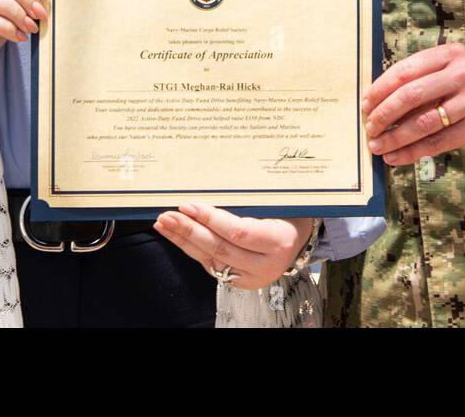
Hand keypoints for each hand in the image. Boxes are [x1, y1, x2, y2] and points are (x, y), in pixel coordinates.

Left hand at [153, 204, 313, 290]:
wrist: (300, 238)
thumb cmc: (287, 212)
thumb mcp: (277, 202)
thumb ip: (248, 200)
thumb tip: (208, 183)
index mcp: (278, 242)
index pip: (238, 232)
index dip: (210, 219)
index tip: (188, 205)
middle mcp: (265, 265)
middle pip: (220, 248)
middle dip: (190, 231)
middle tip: (168, 215)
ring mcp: (251, 277)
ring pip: (211, 259)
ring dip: (184, 241)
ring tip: (164, 224)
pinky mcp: (239, 281)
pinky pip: (210, 264)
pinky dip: (191, 249)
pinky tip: (176, 235)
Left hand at [361, 42, 464, 164]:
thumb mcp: (455, 68)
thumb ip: (424, 77)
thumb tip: (380, 99)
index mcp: (450, 54)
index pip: (405, 70)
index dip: (380, 88)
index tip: (365, 103)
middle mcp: (462, 74)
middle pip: (410, 95)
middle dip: (383, 114)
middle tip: (369, 127)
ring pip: (422, 122)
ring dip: (394, 137)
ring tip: (377, 146)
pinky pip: (437, 142)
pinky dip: (412, 152)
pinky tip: (397, 157)